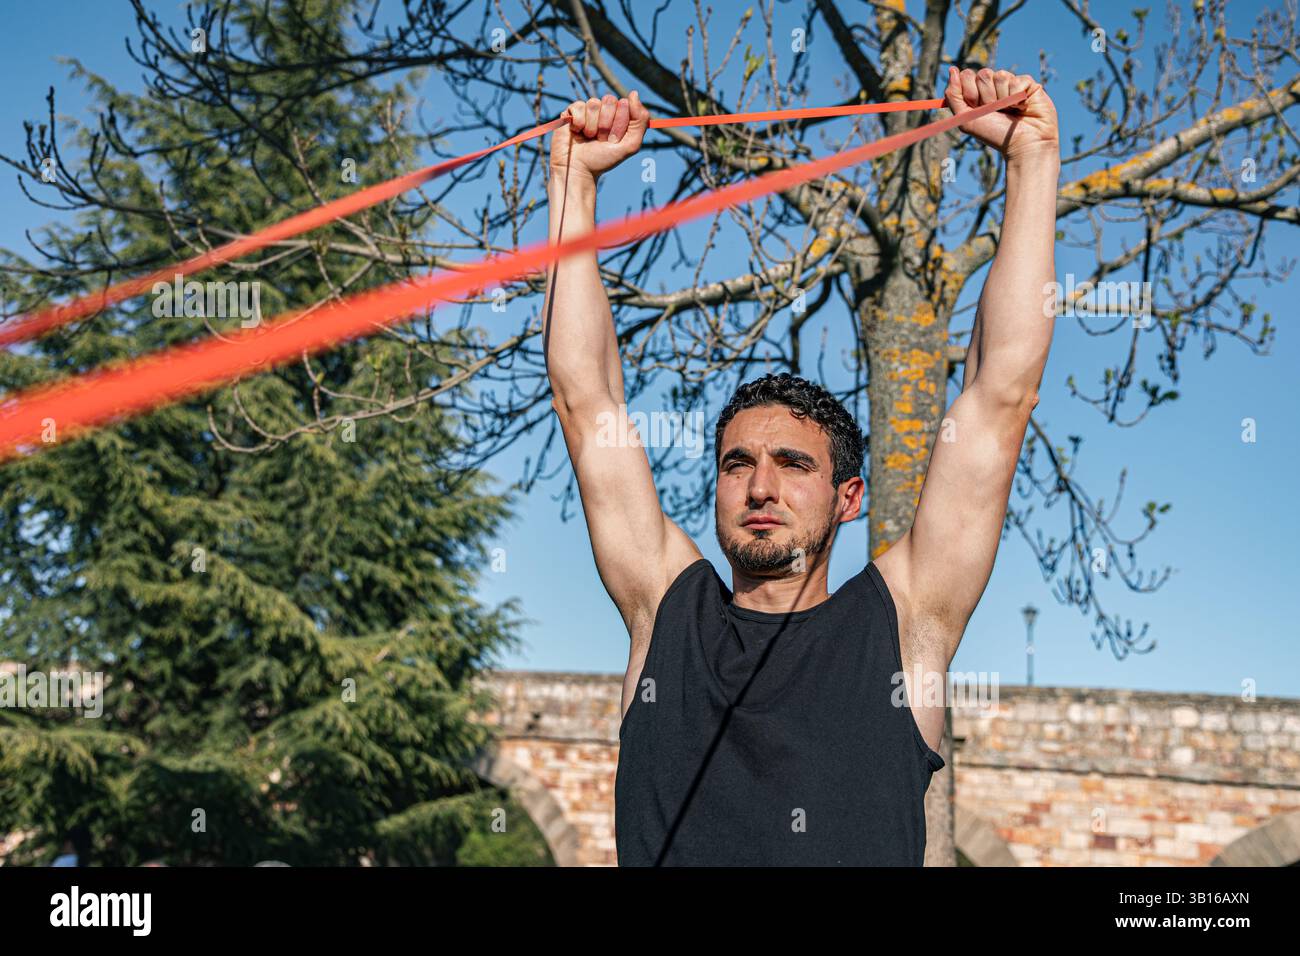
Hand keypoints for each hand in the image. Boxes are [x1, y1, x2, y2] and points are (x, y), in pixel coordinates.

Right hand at [550, 90, 649, 183]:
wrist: (579, 171)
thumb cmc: (604, 160)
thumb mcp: (631, 145)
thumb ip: (641, 120)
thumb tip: (633, 93)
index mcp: (619, 117)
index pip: (624, 104)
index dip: (620, 123)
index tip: (614, 139)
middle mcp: (603, 112)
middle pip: (609, 100)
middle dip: (606, 124)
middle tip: (601, 139)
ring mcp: (587, 111)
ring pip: (594, 103)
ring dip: (592, 126)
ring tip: (588, 137)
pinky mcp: (571, 112)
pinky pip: (578, 106)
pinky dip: (579, 122)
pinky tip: (577, 132)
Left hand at [944, 67, 1058, 160]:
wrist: (1023, 144)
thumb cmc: (995, 134)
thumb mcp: (966, 119)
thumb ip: (954, 97)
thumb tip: (952, 69)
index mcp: (977, 95)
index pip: (966, 76)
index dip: (969, 92)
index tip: (976, 107)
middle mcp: (993, 88)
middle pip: (983, 74)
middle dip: (986, 96)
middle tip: (994, 111)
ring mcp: (1010, 84)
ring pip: (1000, 75)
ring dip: (1002, 98)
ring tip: (1010, 111)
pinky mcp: (1027, 83)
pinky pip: (1016, 80)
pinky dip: (1016, 97)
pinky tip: (1021, 108)